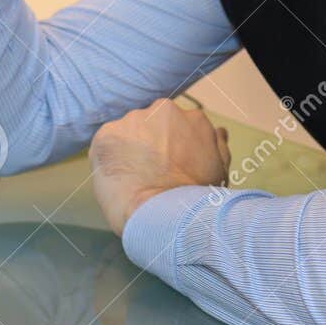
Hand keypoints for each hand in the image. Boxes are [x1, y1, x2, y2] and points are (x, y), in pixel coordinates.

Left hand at [89, 99, 231, 235]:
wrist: (159, 214)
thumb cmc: (192, 197)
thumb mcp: (219, 170)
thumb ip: (217, 145)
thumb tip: (218, 131)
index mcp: (192, 118)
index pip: (179, 126)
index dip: (174, 147)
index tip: (170, 164)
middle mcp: (162, 110)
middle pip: (152, 124)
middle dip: (150, 143)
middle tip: (151, 171)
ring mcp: (132, 120)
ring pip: (128, 132)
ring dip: (129, 149)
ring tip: (134, 177)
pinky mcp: (107, 134)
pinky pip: (107, 143)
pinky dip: (110, 158)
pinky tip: (119, 177)